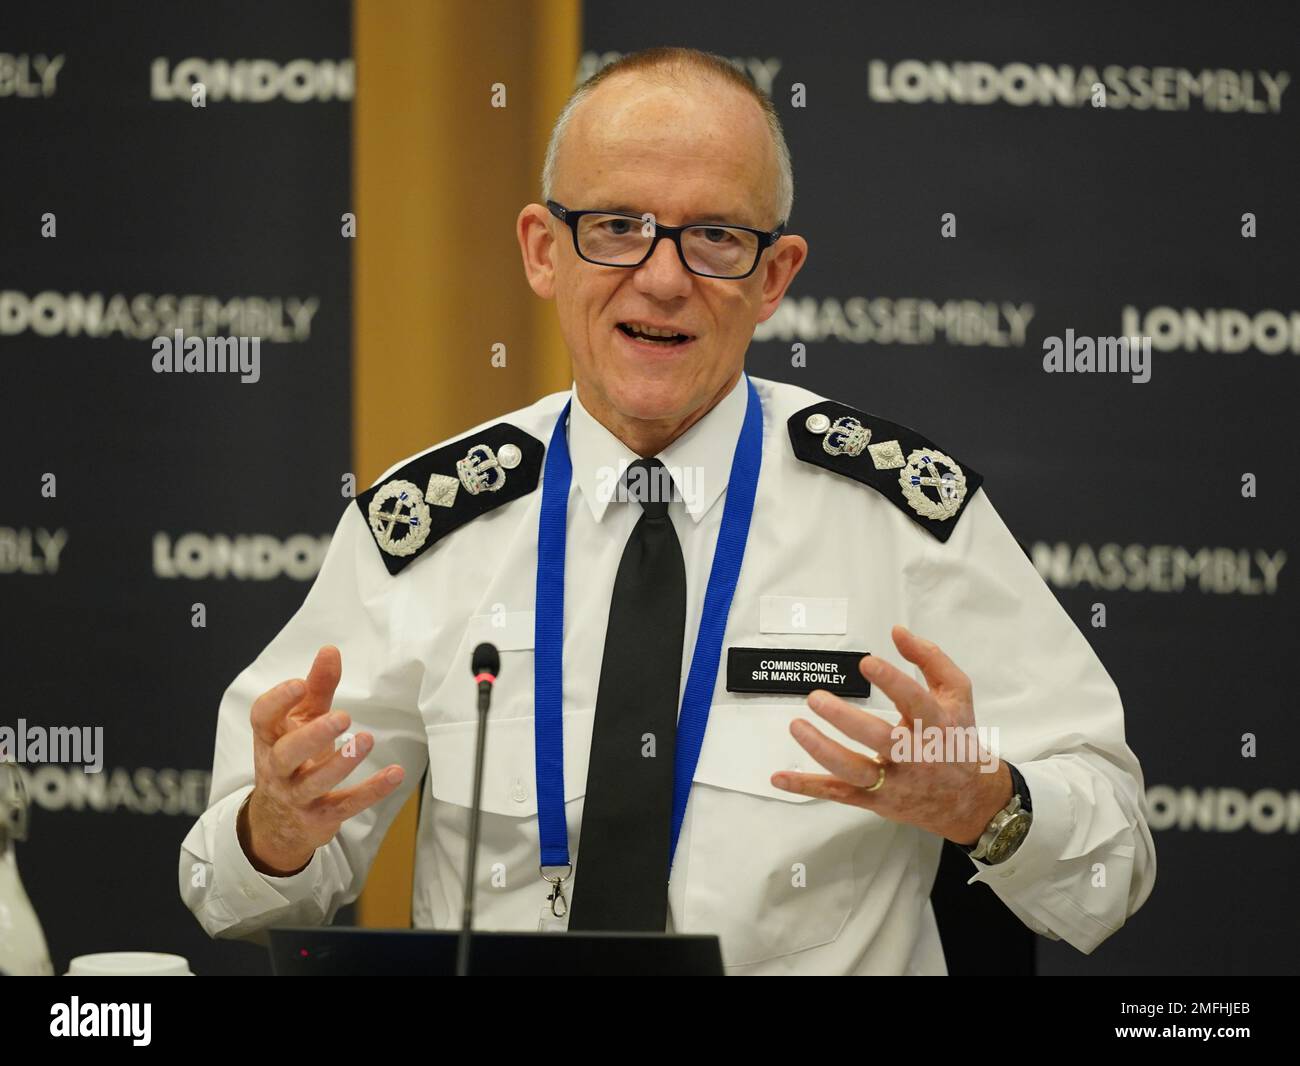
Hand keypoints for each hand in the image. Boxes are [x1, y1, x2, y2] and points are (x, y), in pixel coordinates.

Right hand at [241, 645, 404, 873]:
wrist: (277, 824)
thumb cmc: (292, 759)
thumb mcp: (300, 722)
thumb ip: (316, 688)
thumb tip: (330, 650)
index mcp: (270, 739)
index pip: (263, 719)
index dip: (277, 701)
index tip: (299, 683)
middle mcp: (278, 769)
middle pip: (286, 754)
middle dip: (312, 735)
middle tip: (343, 717)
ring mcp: (297, 796)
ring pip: (314, 782)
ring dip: (341, 763)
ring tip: (366, 740)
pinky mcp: (320, 818)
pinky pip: (345, 806)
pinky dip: (371, 790)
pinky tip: (394, 773)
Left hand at [770, 625, 1010, 843]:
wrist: (970, 800)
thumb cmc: (957, 738)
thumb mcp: (957, 694)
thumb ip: (930, 659)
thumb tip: (898, 631)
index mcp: (936, 725)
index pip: (915, 702)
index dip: (892, 681)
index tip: (866, 662)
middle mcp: (914, 756)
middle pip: (880, 739)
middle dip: (846, 719)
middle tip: (816, 698)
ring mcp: (894, 781)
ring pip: (855, 770)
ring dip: (822, 750)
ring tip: (796, 726)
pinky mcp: (876, 800)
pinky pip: (838, 794)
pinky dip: (807, 786)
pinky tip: (779, 777)